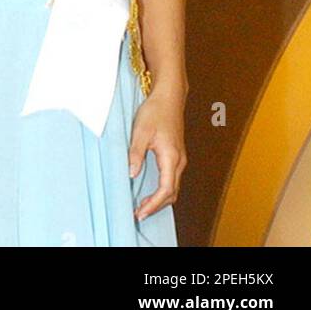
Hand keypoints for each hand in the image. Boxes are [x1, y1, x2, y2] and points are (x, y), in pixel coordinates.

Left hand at [128, 84, 186, 221]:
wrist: (169, 96)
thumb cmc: (156, 110)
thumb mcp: (141, 131)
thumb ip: (136, 153)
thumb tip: (131, 173)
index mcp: (171, 157)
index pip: (166, 189)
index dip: (153, 204)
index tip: (141, 212)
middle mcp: (178, 160)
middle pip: (172, 192)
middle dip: (156, 206)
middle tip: (139, 213)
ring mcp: (179, 158)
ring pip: (173, 187)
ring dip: (160, 199)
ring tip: (143, 205)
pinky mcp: (176, 154)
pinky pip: (172, 178)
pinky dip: (163, 189)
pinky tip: (151, 190)